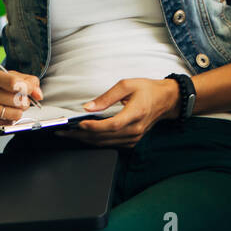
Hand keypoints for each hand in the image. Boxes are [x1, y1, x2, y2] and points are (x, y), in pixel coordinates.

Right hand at [0, 70, 42, 126]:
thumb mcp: (2, 76)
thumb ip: (25, 80)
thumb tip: (39, 93)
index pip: (14, 83)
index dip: (28, 88)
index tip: (30, 89)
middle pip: (18, 100)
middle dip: (25, 101)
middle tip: (20, 100)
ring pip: (15, 114)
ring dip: (18, 112)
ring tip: (10, 107)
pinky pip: (7, 123)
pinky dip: (9, 119)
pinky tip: (1, 113)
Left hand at [55, 78, 179, 147]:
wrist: (166, 100)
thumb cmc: (148, 90)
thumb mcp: (127, 85)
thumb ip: (107, 97)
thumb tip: (89, 107)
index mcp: (135, 114)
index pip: (111, 125)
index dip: (93, 127)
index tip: (78, 124)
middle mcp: (135, 129)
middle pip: (104, 137)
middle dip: (82, 135)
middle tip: (64, 131)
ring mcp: (134, 138)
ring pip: (105, 143)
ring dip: (86, 140)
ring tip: (70, 135)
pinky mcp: (132, 141)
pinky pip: (110, 144)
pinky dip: (96, 141)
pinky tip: (86, 137)